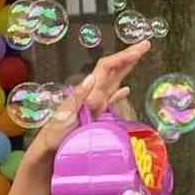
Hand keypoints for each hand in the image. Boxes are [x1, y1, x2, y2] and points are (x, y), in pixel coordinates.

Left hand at [34, 40, 150, 155]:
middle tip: (145, 44)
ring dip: (126, 69)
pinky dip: (120, 93)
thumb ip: (78, 96)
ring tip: (137, 58)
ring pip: (114, 81)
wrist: (49, 149)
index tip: (138, 50)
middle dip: (128, 56)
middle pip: (113, 70)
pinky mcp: (96, 115)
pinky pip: (111, 100)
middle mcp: (92, 94)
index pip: (107, 68)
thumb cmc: (56, 134)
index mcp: (88, 92)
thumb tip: (91, 77)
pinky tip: (126, 90)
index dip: (123, 57)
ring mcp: (95, 104)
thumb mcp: (66, 115)